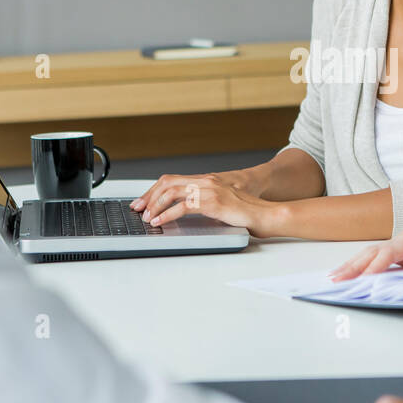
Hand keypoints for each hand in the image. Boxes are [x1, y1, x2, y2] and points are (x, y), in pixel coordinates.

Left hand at [130, 172, 280, 236]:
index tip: (142, 202)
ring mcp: (209, 190)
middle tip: (138, 209)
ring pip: (172, 192)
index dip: (154, 190)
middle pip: (168, 183)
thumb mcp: (220, 206)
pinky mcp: (213, 202)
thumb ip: (204, 205)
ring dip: (155, 206)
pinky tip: (160, 222)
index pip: (172, 180)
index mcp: (206, 180)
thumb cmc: (246, 212)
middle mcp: (206, 181)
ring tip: (147, 217)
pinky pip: (183, 206)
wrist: (265, 214)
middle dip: (149, 196)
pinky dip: (167, 215)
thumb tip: (186, 213)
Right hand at [329, 221, 402, 279]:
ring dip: (353, 265)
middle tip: (336, 280)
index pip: (393, 251)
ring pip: (372, 254)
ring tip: (335, 278)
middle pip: (375, 251)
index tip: (364, 278)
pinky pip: (379, 259)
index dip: (377, 264)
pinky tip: (351, 274)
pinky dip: (362, 266)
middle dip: (354, 265)